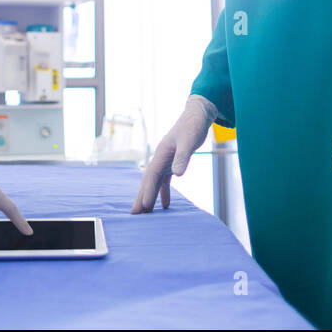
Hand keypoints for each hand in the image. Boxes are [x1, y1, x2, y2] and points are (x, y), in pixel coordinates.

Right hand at [132, 95, 217, 213]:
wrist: (197, 116)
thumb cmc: (192, 126)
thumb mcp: (189, 141)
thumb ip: (182, 157)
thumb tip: (177, 175)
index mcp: (161, 153)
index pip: (152, 175)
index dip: (148, 191)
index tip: (144, 206)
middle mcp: (160, 158)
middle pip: (148, 181)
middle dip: (141, 197)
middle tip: (134, 215)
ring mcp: (165, 161)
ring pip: (154, 182)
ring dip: (150, 197)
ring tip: (145, 214)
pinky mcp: (172, 163)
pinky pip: (165, 181)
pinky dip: (164, 193)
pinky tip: (165, 205)